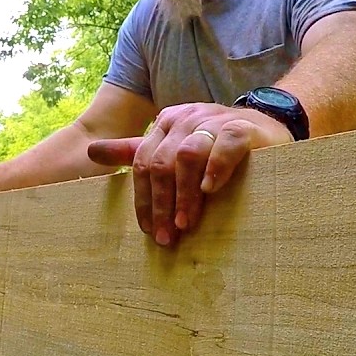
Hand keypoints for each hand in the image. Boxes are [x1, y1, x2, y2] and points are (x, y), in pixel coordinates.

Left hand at [87, 103, 293, 245]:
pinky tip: (210, 190)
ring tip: (186, 223)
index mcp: (165, 123)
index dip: (143, 199)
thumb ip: (133, 151)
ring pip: (188, 156)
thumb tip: (91, 152)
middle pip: (162, 163)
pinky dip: (215, 168)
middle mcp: (185, 118)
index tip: (148, 230)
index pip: (142, 163)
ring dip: (184, 194)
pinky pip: (224, 145)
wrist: (265, 126)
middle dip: (161, 204)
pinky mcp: (241, 128)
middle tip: (167, 236)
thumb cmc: (214, 144)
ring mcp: (213, 121)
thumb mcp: (172, 146)